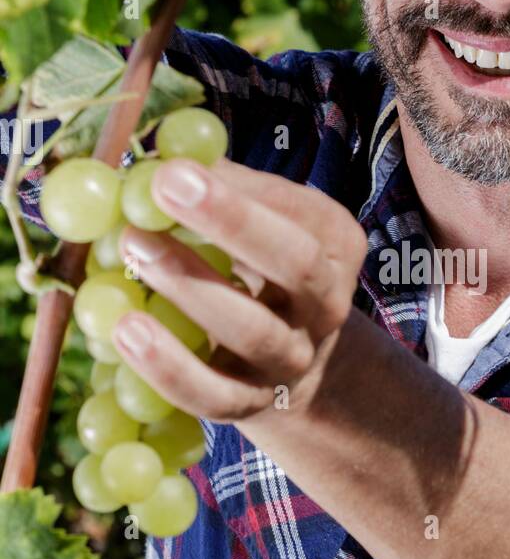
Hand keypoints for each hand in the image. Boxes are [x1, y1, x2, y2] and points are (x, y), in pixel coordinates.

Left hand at [112, 158, 367, 424]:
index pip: (302, 213)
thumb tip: (158, 155)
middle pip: (298, 264)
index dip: (242, 192)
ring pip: (253, 330)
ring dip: (190, 287)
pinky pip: (215, 393)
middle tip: (164, 187)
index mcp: (335, 245)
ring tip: (131, 248)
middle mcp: (325, 303)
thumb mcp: (262, 223)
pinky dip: (168, 366)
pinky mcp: (252, 403)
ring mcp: (292, 358)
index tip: (177, 166)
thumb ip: (223, 188)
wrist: (287, 363)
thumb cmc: (260, 269)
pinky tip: (125, 328)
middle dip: (233, 221)